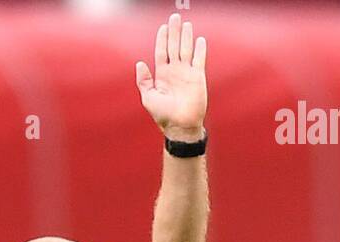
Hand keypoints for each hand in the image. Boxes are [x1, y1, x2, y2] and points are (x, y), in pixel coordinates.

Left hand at [136, 13, 206, 140]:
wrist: (180, 126)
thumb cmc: (163, 115)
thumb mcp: (148, 98)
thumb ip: (143, 80)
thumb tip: (139, 63)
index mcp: (162, 75)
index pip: (161, 52)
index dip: (162, 39)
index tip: (163, 27)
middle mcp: (174, 72)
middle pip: (174, 46)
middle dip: (174, 32)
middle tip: (175, 17)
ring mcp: (187, 73)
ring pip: (186, 50)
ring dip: (186, 37)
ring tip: (186, 24)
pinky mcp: (198, 77)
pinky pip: (199, 60)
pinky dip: (199, 49)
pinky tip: (199, 39)